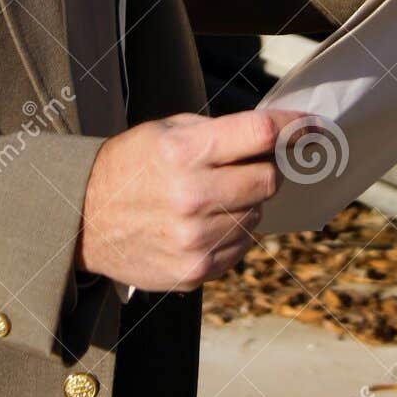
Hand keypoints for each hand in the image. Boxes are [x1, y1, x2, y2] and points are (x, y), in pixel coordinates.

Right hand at [76, 109, 308, 290]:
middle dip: (265, 168)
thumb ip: (220, 133)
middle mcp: (193, 197)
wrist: (83, 219)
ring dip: (246, 202)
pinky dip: (233, 232)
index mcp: (184, 152)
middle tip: (245, 164)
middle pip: (268, 179)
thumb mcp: (167, 131)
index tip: (312, 125)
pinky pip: (241, 247)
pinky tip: (204, 222)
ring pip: (258, 215)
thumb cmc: (130, 166)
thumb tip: (276, 136)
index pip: (260, 134)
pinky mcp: (195, 271)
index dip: (294, 126)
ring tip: (212, 196)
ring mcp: (195, 240)